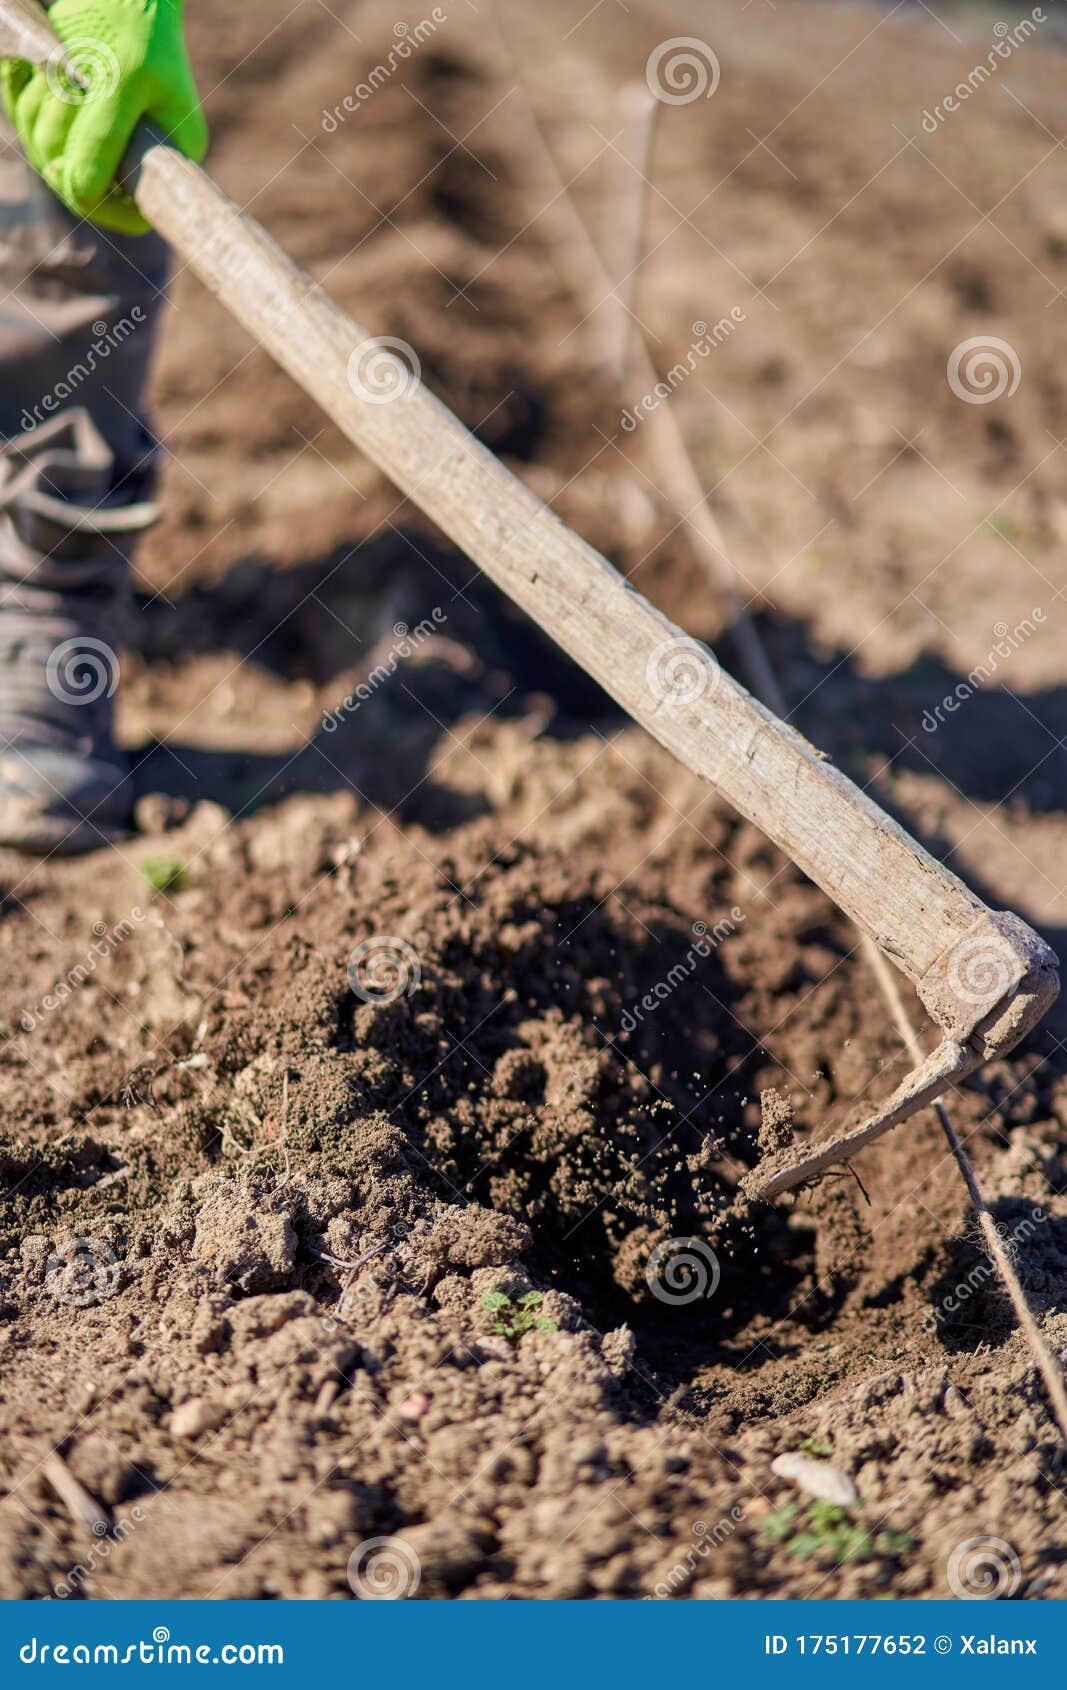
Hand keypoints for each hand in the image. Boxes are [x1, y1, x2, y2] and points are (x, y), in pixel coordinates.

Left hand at [1, 0, 207, 234]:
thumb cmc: (132, 27)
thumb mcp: (122, 82)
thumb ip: (102, 142)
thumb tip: (79, 195)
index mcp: (166, 155)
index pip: (129, 214)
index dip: (95, 202)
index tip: (68, 173)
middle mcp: (132, 153)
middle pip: (76, 183)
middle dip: (56, 140)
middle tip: (60, 89)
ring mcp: (98, 135)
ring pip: (46, 152)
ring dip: (36, 111)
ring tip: (53, 69)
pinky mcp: (67, 113)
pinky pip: (28, 124)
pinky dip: (22, 97)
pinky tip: (33, 70)